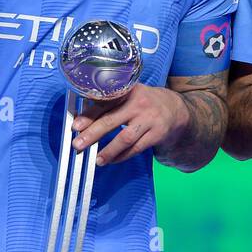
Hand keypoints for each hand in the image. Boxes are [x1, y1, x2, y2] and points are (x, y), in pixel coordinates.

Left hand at [71, 83, 189, 165]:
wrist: (175, 109)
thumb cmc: (143, 103)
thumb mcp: (129, 96)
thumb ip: (109, 103)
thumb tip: (82, 120)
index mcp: (128, 90)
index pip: (105, 103)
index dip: (89, 115)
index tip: (76, 126)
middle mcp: (139, 103)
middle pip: (112, 120)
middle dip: (93, 134)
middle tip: (78, 145)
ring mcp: (150, 119)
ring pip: (125, 138)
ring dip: (109, 150)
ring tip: (96, 159)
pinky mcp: (157, 134)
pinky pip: (137, 148)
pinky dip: (122, 156)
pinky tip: (112, 160)